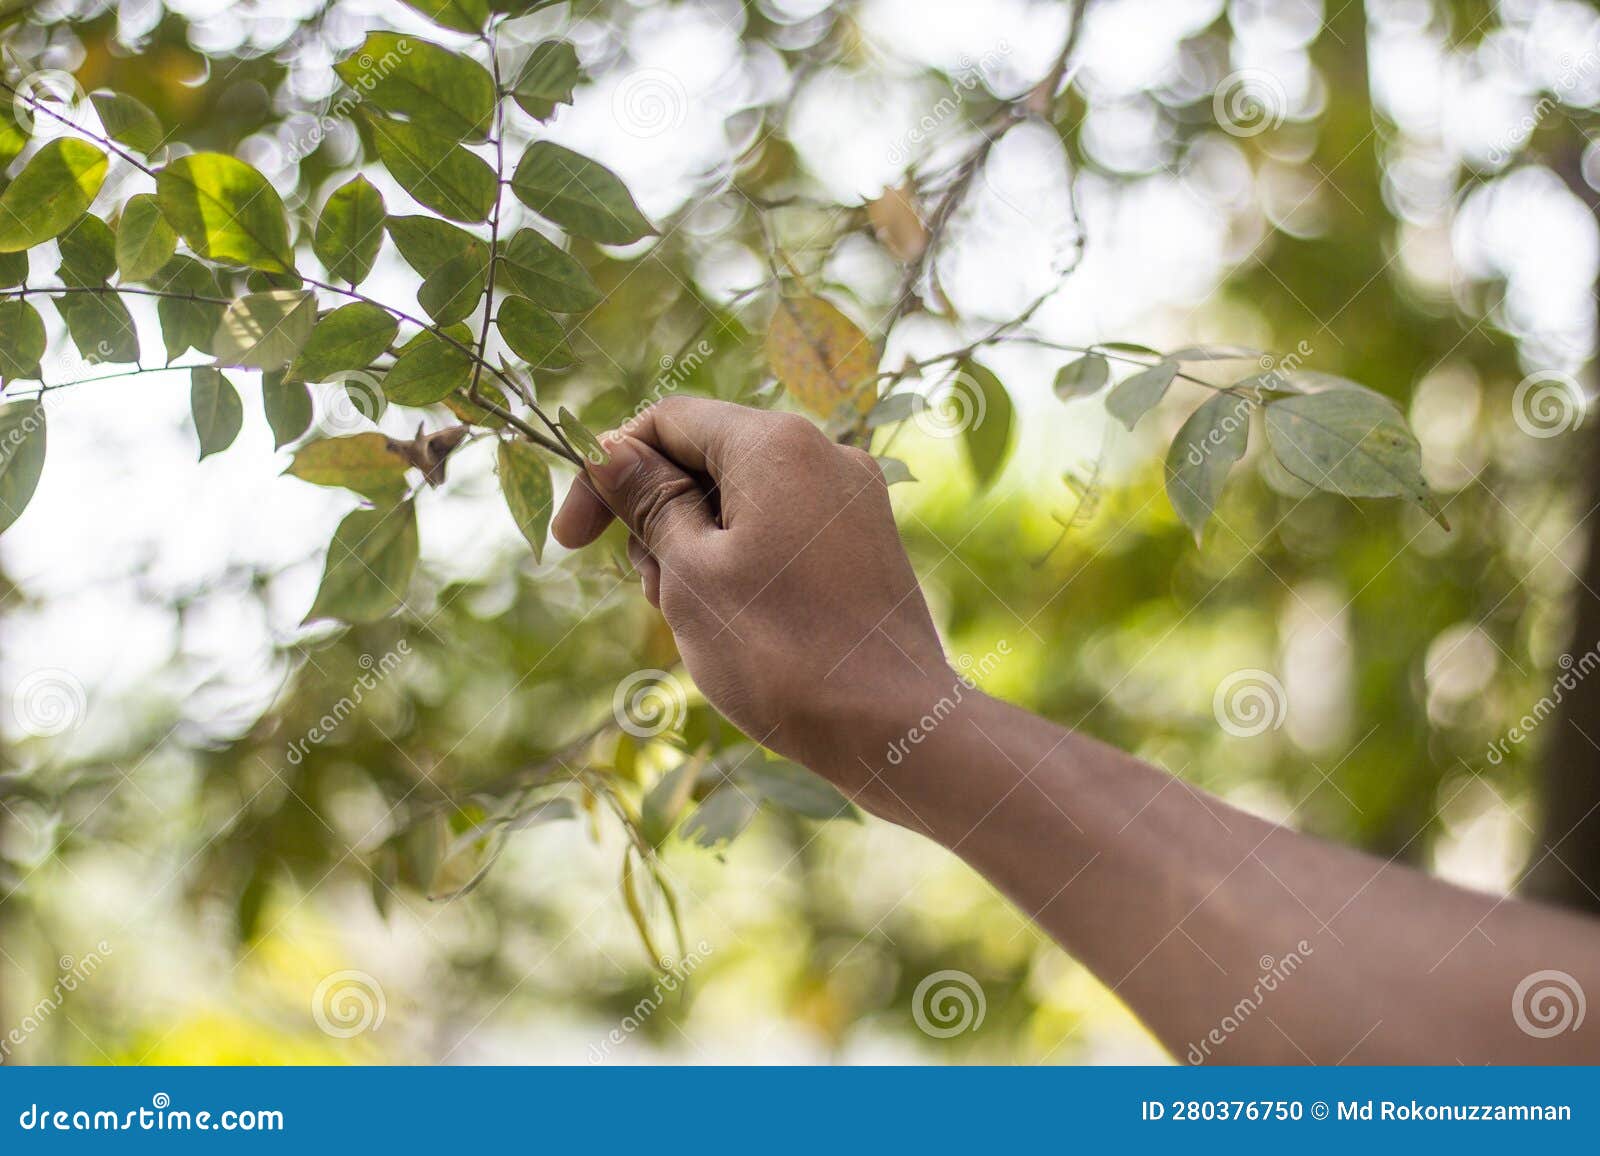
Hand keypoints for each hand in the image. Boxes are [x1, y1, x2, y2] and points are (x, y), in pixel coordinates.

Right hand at [552, 398, 949, 807]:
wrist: (894, 731)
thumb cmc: (782, 652)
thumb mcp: (690, 573)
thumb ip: (647, 502)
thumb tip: (609, 451)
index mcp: (777, 444)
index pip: (667, 422)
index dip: (608, 472)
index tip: (571, 541)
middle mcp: (824, 454)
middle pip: (705, 460)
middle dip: (658, 522)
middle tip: (653, 598)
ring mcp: (851, 501)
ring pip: (741, 503)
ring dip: (697, 553)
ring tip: (701, 624)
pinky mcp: (864, 546)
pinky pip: (782, 532)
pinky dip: (743, 567)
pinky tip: (739, 629)